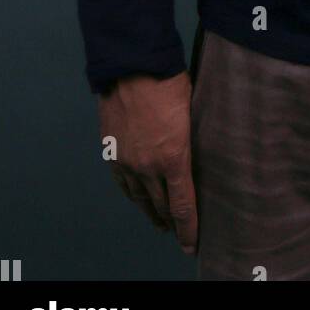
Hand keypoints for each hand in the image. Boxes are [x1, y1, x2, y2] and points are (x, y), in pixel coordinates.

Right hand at [98, 71, 197, 255]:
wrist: (131, 64)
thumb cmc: (169, 81)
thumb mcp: (193, 112)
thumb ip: (193, 140)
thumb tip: (198, 154)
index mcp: (174, 157)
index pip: (183, 205)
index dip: (188, 229)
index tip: (192, 245)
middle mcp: (147, 166)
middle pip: (161, 205)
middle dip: (171, 222)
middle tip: (178, 233)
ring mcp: (126, 160)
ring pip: (140, 197)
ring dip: (150, 211)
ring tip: (159, 222)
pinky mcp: (111, 151)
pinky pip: (123, 183)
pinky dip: (132, 194)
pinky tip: (137, 198)